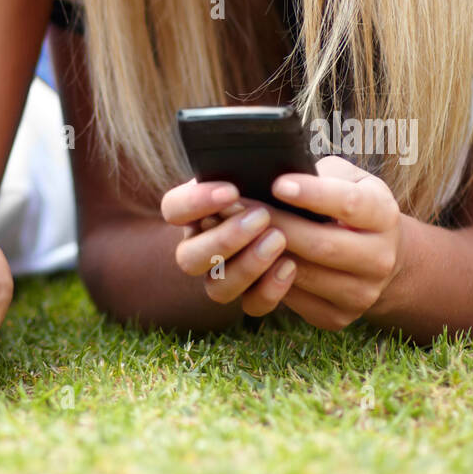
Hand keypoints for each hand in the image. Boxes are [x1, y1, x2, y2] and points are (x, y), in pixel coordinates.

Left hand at [162, 155, 404, 326]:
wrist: (376, 256)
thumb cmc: (348, 203)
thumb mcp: (345, 178)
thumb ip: (318, 174)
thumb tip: (272, 174)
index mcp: (383, 215)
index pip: (349, 204)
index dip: (312, 194)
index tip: (278, 184)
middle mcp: (380, 258)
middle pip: (321, 244)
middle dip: (275, 224)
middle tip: (236, 205)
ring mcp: (360, 294)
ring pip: (302, 274)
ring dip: (260, 252)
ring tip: (230, 228)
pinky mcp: (337, 317)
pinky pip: (292, 300)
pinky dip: (263, 278)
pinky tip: (243, 256)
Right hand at [162, 178, 299, 310]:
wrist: (299, 206)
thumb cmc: (273, 179)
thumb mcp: (257, 167)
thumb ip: (246, 168)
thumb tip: (254, 170)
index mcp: (192, 211)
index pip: (173, 208)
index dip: (195, 203)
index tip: (232, 191)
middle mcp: (199, 247)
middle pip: (188, 258)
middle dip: (225, 239)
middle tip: (262, 217)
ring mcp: (220, 276)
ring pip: (216, 288)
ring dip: (247, 266)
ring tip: (278, 239)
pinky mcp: (249, 296)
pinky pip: (250, 305)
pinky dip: (269, 290)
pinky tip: (290, 266)